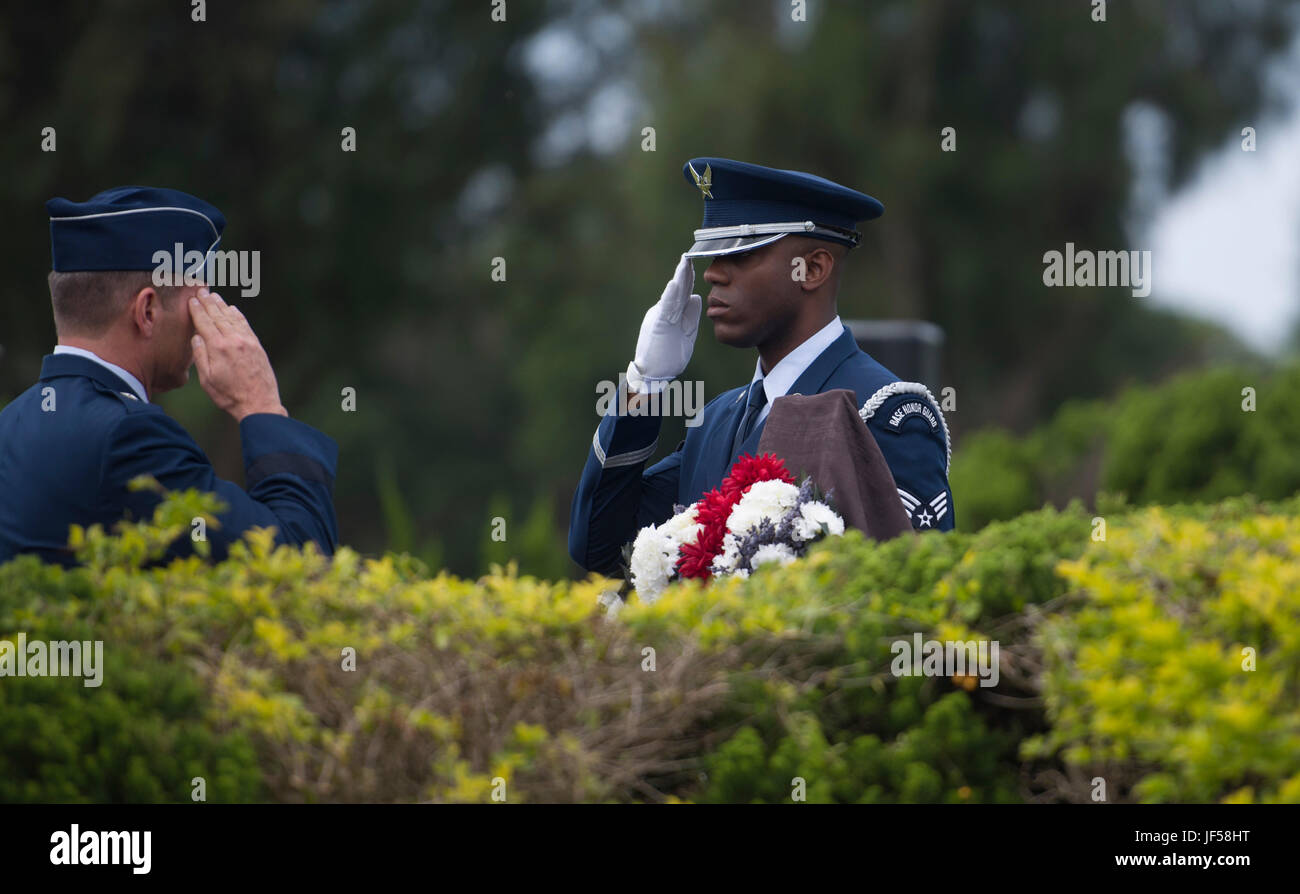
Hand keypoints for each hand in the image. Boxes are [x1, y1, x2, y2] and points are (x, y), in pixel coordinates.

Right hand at [188, 289, 287, 421]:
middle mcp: (233, 340)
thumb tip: (196, 337)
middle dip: (208, 302)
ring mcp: (247, 342)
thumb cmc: (229, 395)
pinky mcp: (257, 346)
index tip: (192, 300)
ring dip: (222, 306)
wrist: (259, 403)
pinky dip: (238, 316)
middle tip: (201, 291)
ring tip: (214, 296)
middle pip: (218, 316)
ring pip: (232, 318)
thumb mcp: (207, 379)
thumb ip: (200, 356)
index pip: (204, 322)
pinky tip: (232, 310)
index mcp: (217, 348)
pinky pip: (245, 325)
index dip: (197, 310)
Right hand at [626, 254, 701, 393]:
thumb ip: (691, 317)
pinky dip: (669, 296)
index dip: (689, 279)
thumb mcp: (687, 335)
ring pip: (672, 295)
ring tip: (684, 263)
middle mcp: (665, 312)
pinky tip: (674, 284)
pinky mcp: (657, 325)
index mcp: (673, 314)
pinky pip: (665, 309)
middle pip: (678, 290)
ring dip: (679, 279)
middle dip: (685, 273)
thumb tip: (697, 297)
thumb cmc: (669, 357)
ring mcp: (661, 317)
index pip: (684, 293)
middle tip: (690, 255)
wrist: (654, 375)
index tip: (695, 263)